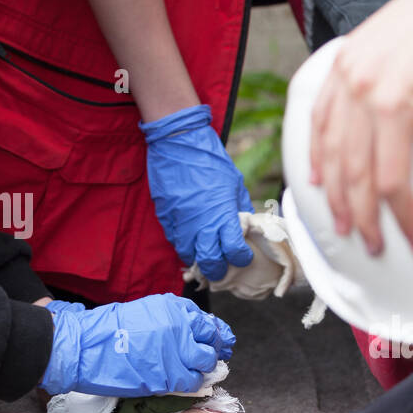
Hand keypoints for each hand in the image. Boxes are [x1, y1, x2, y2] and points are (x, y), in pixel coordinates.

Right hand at [40, 293, 235, 396]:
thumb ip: (169, 320)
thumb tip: (190, 333)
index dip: (213, 335)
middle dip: (212, 350)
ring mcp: (177, 351)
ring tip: (192, 371)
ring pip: (206, 362)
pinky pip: (192, 382)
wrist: (85, 347)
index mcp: (173, 308)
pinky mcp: (169, 375)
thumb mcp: (143, 312)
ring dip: (202, 368)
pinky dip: (191, 383)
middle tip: (207, 359)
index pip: (207, 322)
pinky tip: (182, 382)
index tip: (215, 342)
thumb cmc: (107, 330)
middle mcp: (180, 326)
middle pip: (212, 340)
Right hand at [141, 104, 254, 281]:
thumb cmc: (210, 160)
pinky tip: (190, 239)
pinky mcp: (165, 217)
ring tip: (204, 254)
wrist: (178, 142)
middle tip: (222, 268)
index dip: (241, 257)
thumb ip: (239, 208)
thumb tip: (246, 225)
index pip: (234, 250)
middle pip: (209, 261)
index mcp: (223, 214)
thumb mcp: (234, 184)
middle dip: (217, 270)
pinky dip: (183, 244)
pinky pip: (174, 240)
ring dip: (197, 258)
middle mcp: (201, 223)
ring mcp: (180, 222)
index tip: (243, 255)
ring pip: (188, 255)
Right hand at [309, 0, 412, 255]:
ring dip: (334, 193)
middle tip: (371, 247)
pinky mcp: (339, 64)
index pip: (392, 181)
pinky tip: (319, 179)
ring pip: (330, 150)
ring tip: (341, 224)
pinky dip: (316, 152)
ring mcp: (345, 76)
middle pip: (354, 173)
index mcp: (396, 104)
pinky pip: (319, 117)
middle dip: (361, 217)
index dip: (403, 219)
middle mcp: (362, 91)